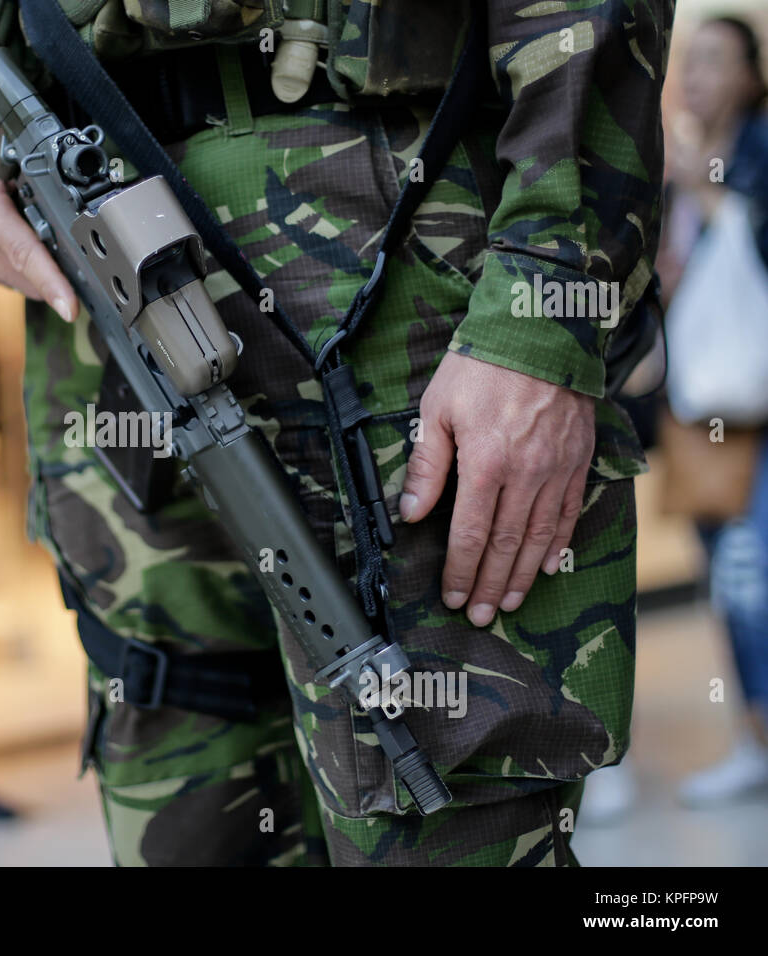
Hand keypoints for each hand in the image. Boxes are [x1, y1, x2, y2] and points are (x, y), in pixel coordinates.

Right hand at [0, 123, 77, 319]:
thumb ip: (30, 166)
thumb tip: (65, 182)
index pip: (24, 254)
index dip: (51, 282)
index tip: (71, 306)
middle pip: (30, 279)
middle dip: (60, 276)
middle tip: (83, 259)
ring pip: (21, 283)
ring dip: (41, 274)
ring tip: (50, 244)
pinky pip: (8, 278)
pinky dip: (24, 270)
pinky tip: (29, 245)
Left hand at [398, 352, 595, 626]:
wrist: (539, 331)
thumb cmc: (480, 367)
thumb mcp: (436, 410)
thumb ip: (427, 465)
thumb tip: (413, 513)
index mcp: (486, 463)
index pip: (472, 534)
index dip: (462, 571)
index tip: (453, 596)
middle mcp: (526, 474)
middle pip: (506, 545)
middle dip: (490, 585)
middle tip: (480, 616)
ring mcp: (556, 469)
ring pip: (539, 537)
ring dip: (522, 575)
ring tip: (509, 603)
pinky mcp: (577, 460)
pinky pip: (567, 514)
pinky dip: (555, 545)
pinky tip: (545, 566)